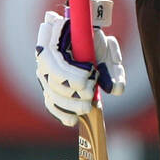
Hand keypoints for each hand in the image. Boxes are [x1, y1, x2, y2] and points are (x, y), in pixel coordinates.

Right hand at [35, 10, 125, 127]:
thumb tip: (116, 90)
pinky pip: (50, 102)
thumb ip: (113, 65)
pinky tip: (73, 121)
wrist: (88, 42)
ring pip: (51, 93)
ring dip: (70, 105)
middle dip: (72, 92)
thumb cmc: (97, 42)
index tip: (90, 74)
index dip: (69, 71)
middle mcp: (44, 55)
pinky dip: (62, 113)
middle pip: (51, 80)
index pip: (50, 57)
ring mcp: (44, 72)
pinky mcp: (49, 86)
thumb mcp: (107, 47)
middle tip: (91, 94)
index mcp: (54, 38)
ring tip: (87, 108)